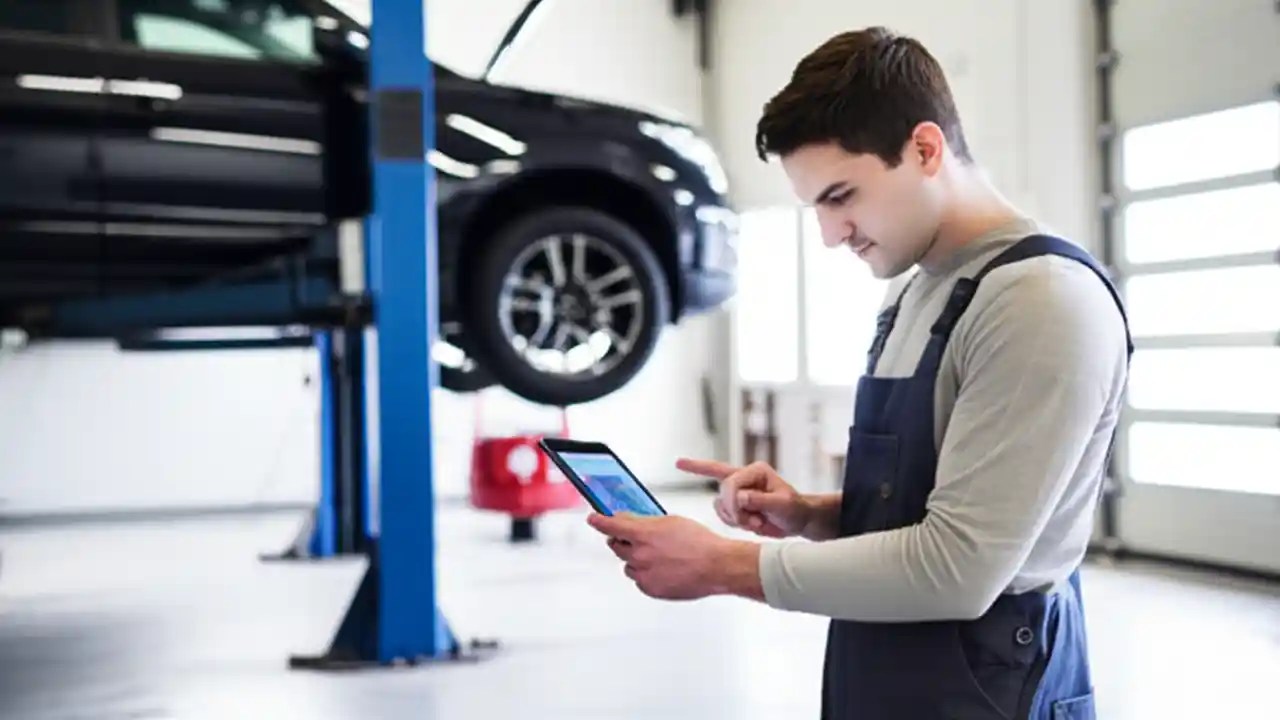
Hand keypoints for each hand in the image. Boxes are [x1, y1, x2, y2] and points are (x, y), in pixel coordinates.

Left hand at [586, 513, 761, 600]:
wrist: (717, 566)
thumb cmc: (700, 542)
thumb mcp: (671, 521)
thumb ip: (647, 522)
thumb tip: (632, 522)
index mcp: (643, 534)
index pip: (611, 526)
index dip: (599, 521)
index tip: (593, 519)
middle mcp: (639, 555)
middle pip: (616, 546)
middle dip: (620, 540)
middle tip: (631, 538)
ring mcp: (644, 574)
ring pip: (628, 565)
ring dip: (635, 559)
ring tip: (658, 556)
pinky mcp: (651, 589)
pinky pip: (640, 580)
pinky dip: (646, 574)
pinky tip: (663, 569)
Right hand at [677, 458, 812, 538]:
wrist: (798, 521)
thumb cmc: (795, 509)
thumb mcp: (782, 505)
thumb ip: (760, 500)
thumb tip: (740, 496)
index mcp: (756, 471)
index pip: (732, 482)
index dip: (733, 501)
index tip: (743, 518)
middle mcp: (745, 476)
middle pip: (723, 491)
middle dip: (736, 512)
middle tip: (755, 522)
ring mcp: (739, 490)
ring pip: (720, 503)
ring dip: (735, 518)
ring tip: (756, 523)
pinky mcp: (735, 503)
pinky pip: (721, 512)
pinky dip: (732, 522)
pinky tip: (749, 524)